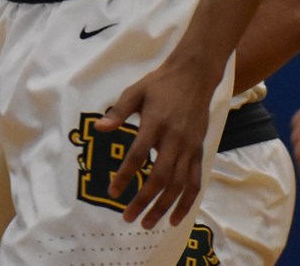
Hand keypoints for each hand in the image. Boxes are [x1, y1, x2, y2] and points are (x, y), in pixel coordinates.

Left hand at [94, 57, 218, 229]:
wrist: (194, 76)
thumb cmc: (159, 84)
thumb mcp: (135, 91)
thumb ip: (119, 112)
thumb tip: (100, 129)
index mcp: (155, 123)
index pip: (138, 155)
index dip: (125, 175)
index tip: (112, 192)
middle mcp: (175, 139)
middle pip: (160, 177)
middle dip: (144, 200)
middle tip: (128, 218)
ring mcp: (190, 148)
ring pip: (179, 185)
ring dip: (164, 207)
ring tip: (148, 223)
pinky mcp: (199, 152)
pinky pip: (195, 182)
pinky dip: (187, 202)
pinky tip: (176, 218)